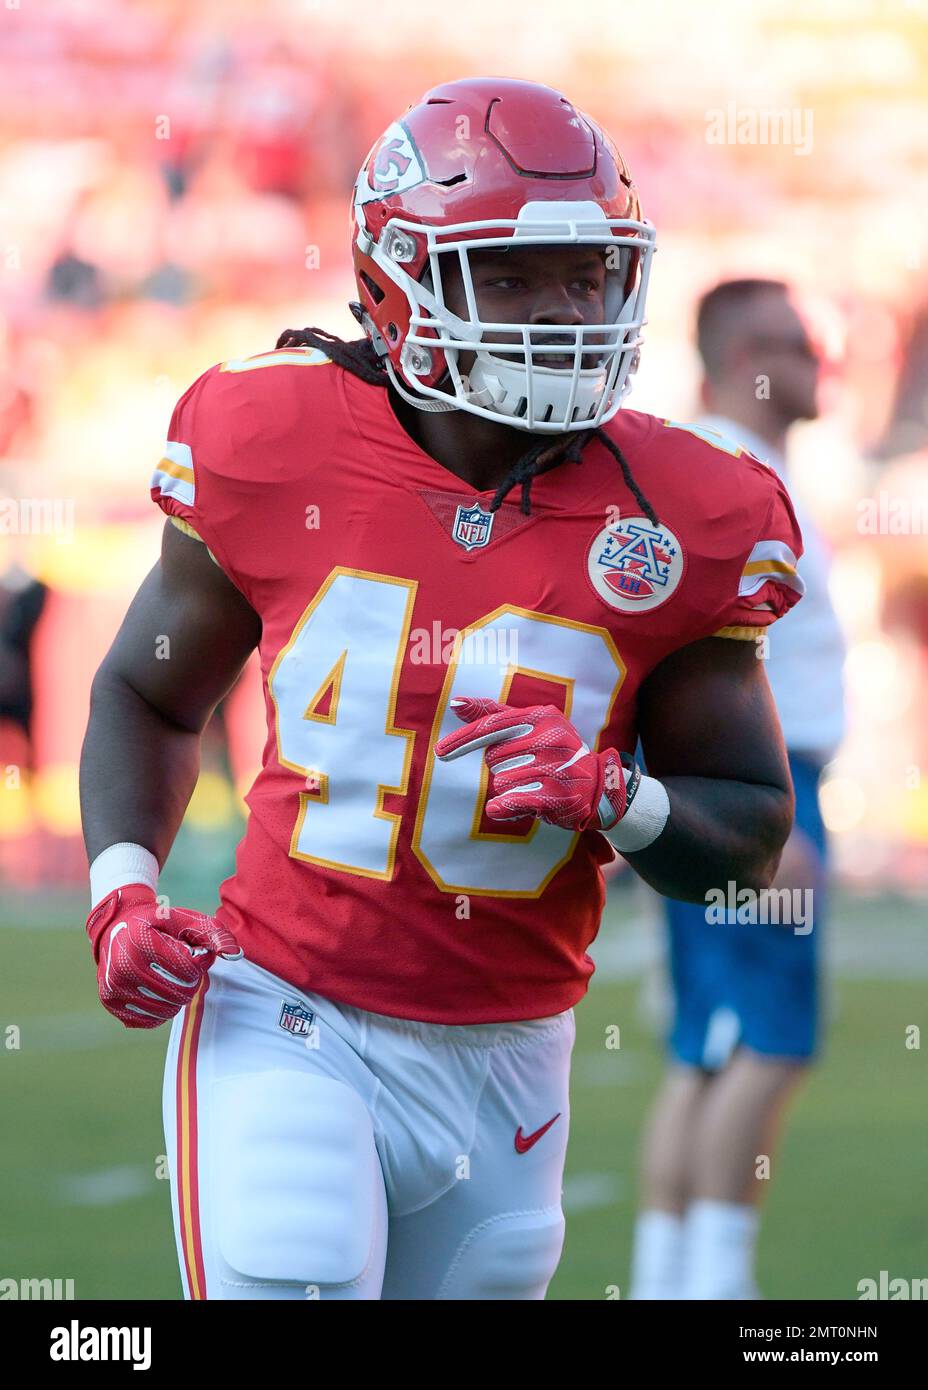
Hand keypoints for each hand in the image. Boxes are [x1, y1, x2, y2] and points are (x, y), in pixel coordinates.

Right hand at [86, 883, 241, 1028]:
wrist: (115, 928)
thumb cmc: (158, 924)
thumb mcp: (184, 919)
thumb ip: (213, 933)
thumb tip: (235, 954)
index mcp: (141, 943)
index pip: (189, 970)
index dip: (199, 962)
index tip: (192, 951)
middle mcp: (123, 967)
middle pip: (180, 993)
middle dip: (189, 981)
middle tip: (181, 965)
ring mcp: (114, 987)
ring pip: (167, 1010)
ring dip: (176, 995)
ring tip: (168, 975)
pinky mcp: (112, 1003)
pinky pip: (150, 1020)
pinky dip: (160, 1007)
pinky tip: (156, 988)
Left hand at [434, 696, 628, 832]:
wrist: (597, 786)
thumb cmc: (554, 753)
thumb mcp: (531, 726)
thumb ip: (493, 713)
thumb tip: (455, 703)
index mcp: (542, 716)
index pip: (492, 725)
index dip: (463, 739)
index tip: (440, 752)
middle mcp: (550, 738)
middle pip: (494, 758)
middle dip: (502, 767)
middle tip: (528, 769)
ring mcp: (555, 767)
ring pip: (501, 782)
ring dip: (509, 788)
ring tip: (534, 784)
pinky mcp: (557, 796)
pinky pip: (511, 801)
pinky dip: (503, 807)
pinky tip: (506, 807)